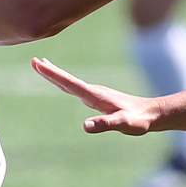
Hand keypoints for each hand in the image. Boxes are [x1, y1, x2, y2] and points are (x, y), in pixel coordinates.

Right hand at [32, 57, 160, 134]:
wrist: (152, 113)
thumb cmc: (138, 120)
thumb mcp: (123, 124)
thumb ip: (105, 124)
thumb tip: (85, 126)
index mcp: (95, 96)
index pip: (69, 83)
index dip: (52, 74)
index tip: (38, 63)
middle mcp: (93, 91)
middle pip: (66, 79)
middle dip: (49, 71)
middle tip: (33, 60)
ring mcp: (95, 93)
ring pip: (70, 82)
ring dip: (55, 74)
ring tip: (42, 65)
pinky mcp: (97, 97)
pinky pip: (76, 87)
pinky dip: (65, 82)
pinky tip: (64, 83)